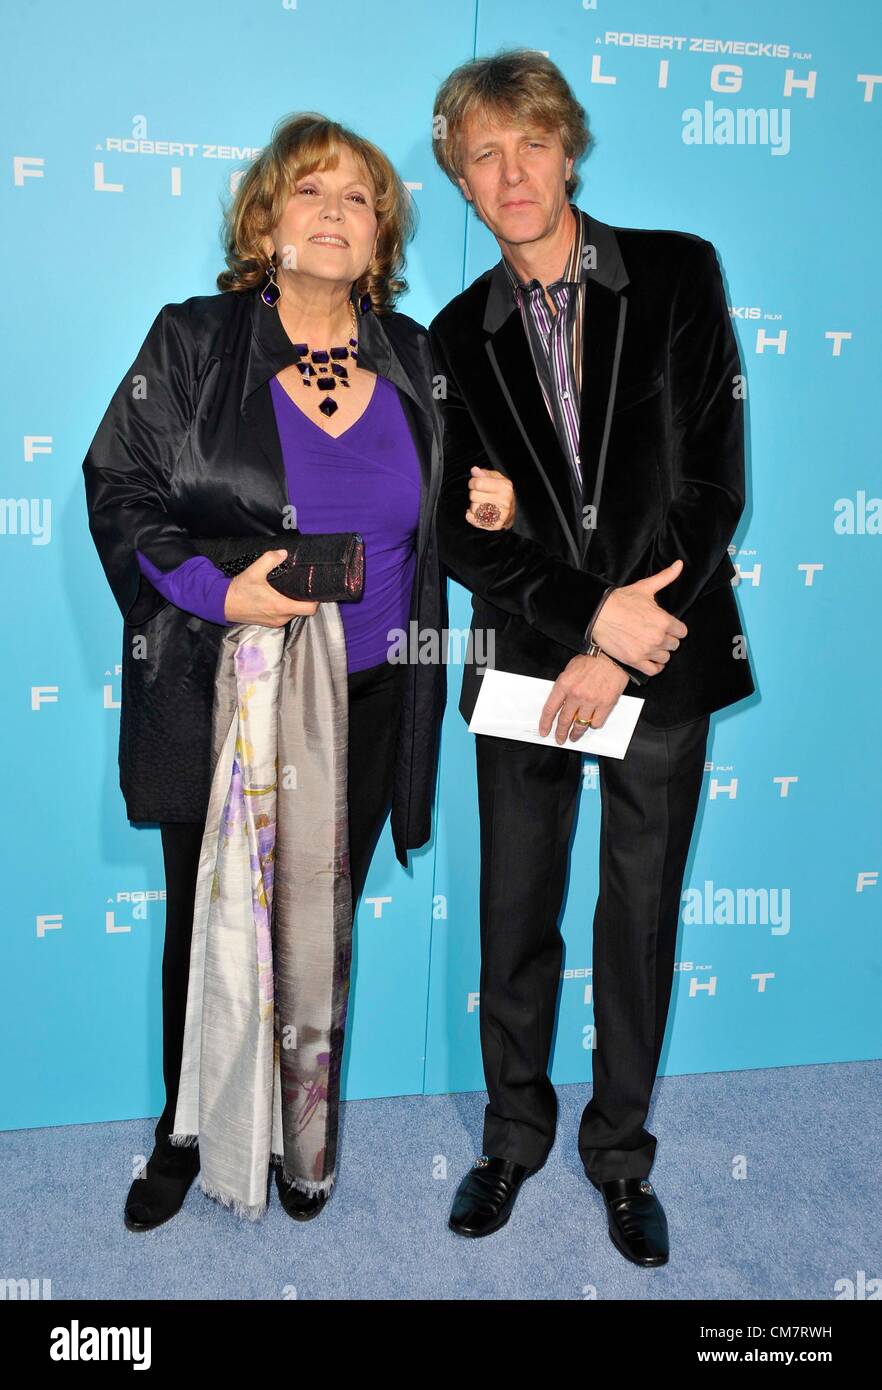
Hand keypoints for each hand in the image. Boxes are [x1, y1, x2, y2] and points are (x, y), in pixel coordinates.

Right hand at [223, 549, 319, 626]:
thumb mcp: (254, 571)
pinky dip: (286, 608)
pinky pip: (285, 616)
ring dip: (294, 604)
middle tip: (301, 585)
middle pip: (303, 610)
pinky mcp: (270, 624)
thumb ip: (270, 560)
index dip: (315, 600)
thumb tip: (283, 553)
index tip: (313, 589)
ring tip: (291, 590)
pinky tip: (280, 597)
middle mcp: (281, 618)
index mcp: (281, 606)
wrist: (222, 604)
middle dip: (304, 599)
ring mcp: (276, 623)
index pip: (310, 609)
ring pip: (294, 614)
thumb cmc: (239, 590)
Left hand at [465, 466, 515, 530]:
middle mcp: (504, 501)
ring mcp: (500, 514)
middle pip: (473, 495)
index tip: (475, 484)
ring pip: (473, 508)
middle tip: (481, 495)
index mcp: (504, 487)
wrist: (512, 511)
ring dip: (474, 505)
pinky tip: (478, 512)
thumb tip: (474, 470)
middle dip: (474, 494)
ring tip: (482, 504)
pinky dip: (471, 516)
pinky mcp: (495, 525)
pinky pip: (474, 519)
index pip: (478, 483)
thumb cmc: (502, 492)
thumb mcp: (496, 479)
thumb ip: (484, 474)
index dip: (472, 482)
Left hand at [539, 652, 629, 744]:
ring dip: (576, 733)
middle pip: (564, 720)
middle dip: (561, 732)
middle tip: (560, 738)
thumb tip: (560, 702)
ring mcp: (591, 701)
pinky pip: (597, 722)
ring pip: (580, 724)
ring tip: (574, 736)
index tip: (544, 731)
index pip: (550, 709)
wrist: (612, 656)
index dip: (546, 723)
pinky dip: (593, 724)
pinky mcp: (606, 704)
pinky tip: (592, 722)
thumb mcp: (570, 669)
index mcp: (564, 685)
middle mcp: (576, 694)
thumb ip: (564, 686)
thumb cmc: (592, 660)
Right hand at [590, 559, 687, 675]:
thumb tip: (679, 565)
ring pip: (665, 658)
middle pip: (674, 646)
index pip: (682, 632)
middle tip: (656, 635)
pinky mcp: (635, 661)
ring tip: (651, 646)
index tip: (667, 627)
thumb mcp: (645, 587)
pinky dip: (654, 667)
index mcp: (664, 621)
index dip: (675, 629)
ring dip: (660, 653)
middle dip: (667, 640)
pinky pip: (653, 670)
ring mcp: (646, 651)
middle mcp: (658, 638)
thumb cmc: (621, 600)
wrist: (598, 614)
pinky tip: (650, 659)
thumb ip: (665, 578)